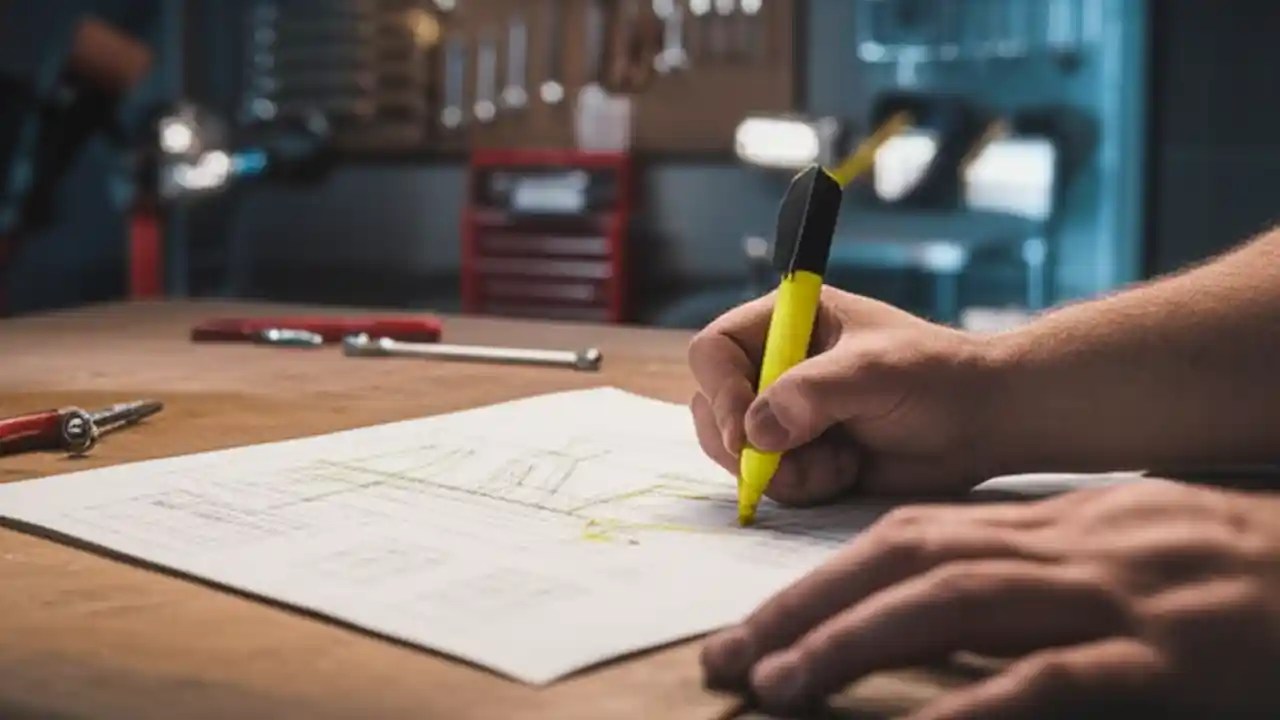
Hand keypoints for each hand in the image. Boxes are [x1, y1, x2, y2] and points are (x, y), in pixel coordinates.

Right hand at [687, 287, 995, 504]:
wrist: (984, 424)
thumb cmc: (936, 378)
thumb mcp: (874, 372)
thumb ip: (812, 393)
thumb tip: (755, 432)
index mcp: (785, 321)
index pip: (713, 350)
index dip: (720, 391)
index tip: (745, 434)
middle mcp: (775, 365)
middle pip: (712, 407)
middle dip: (745, 445)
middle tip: (784, 463)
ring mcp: (784, 414)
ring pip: (737, 452)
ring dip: (780, 470)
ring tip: (839, 461)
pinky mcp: (800, 456)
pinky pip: (769, 481)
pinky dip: (802, 486)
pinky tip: (847, 470)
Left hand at [700, 481, 1279, 717]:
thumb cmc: (1225, 569)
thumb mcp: (1114, 550)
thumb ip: (1025, 567)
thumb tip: (933, 601)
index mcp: (1048, 525)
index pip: (909, 536)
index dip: (823, 577)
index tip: (757, 624)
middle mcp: (1063, 549)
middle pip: (908, 559)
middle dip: (809, 607)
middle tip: (732, 660)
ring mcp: (1110, 600)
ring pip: (957, 605)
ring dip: (856, 643)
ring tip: (783, 686)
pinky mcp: (1157, 661)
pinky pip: (1052, 680)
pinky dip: (976, 705)